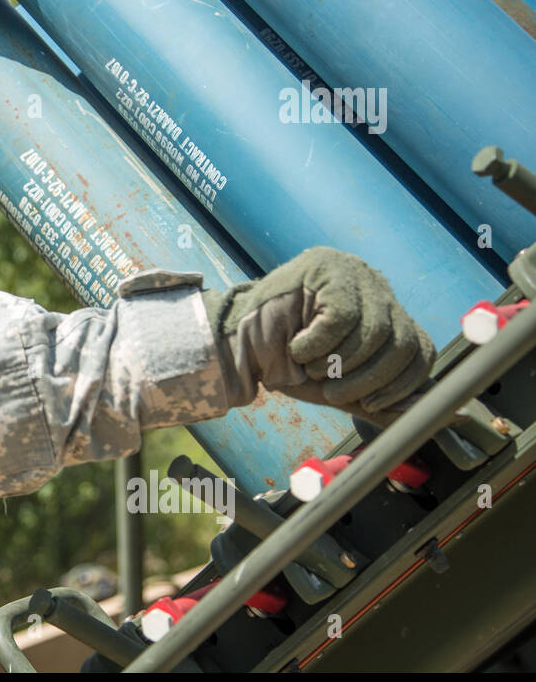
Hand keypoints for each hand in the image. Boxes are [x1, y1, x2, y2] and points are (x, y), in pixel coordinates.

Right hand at [202, 247, 434, 419]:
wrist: (238, 349)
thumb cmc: (289, 368)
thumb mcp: (344, 390)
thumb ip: (388, 403)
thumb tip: (443, 415)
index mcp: (384, 313)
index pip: (418, 347)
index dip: (400, 384)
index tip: (371, 404)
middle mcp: (374, 288)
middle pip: (402, 341)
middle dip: (368, 378)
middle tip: (332, 389)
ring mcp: (351, 272)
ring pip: (374, 331)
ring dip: (338, 362)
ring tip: (309, 365)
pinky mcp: (326, 267)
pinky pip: (341, 316)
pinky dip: (318, 343)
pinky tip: (298, 347)